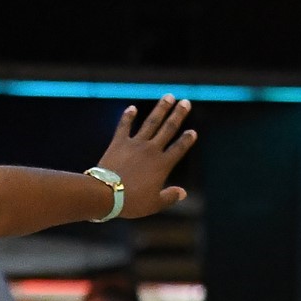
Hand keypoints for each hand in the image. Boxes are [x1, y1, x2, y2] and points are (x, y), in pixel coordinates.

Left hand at [94, 95, 196, 219]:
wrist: (106, 194)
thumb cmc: (131, 202)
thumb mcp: (154, 204)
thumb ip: (170, 197)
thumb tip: (183, 193)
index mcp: (162, 164)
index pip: (179, 148)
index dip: (187, 140)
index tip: (193, 132)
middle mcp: (151, 150)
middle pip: (168, 129)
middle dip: (178, 114)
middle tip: (186, 102)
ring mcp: (135, 144)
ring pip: (151, 122)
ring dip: (160, 109)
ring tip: (168, 97)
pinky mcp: (119, 142)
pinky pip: (124, 126)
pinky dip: (128, 116)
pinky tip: (132, 108)